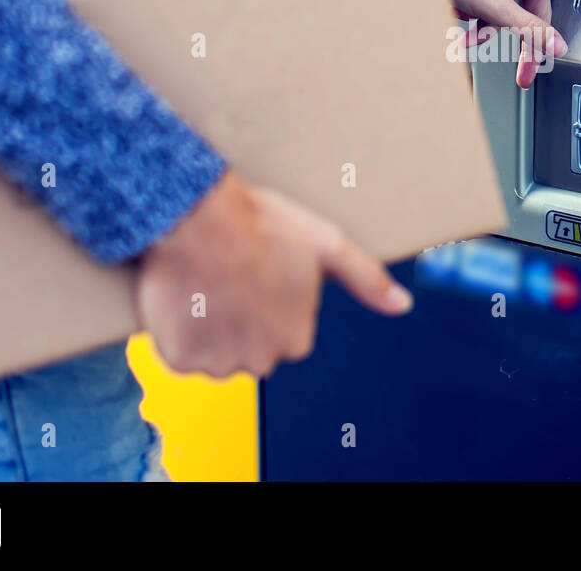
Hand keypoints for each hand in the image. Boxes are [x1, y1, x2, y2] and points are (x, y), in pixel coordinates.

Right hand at [137, 171, 411, 377]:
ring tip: (208, 283)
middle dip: (242, 318)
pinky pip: (179, 351)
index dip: (271, 297)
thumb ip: (367, 280)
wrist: (199, 217)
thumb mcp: (328, 245)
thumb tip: (402, 305)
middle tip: (233, 276)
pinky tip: (186, 297)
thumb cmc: (264, 225)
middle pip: (251, 344)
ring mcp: (217, 362)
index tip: (261, 270)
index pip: (286, 329)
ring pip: (215, 350)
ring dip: (209, 327)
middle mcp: (261, 362)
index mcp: (297, 340)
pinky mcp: (178, 358)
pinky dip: (178, 330)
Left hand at [446, 0, 580, 88]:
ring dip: (498, 29)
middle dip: (526, 41)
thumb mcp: (495, 6)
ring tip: (472, 35)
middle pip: (541, 10)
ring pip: (518, 9)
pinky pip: (502, 0)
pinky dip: (489, 17)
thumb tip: (557, 47)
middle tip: (520, 73)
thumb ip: (528, 29)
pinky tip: (469, 23)